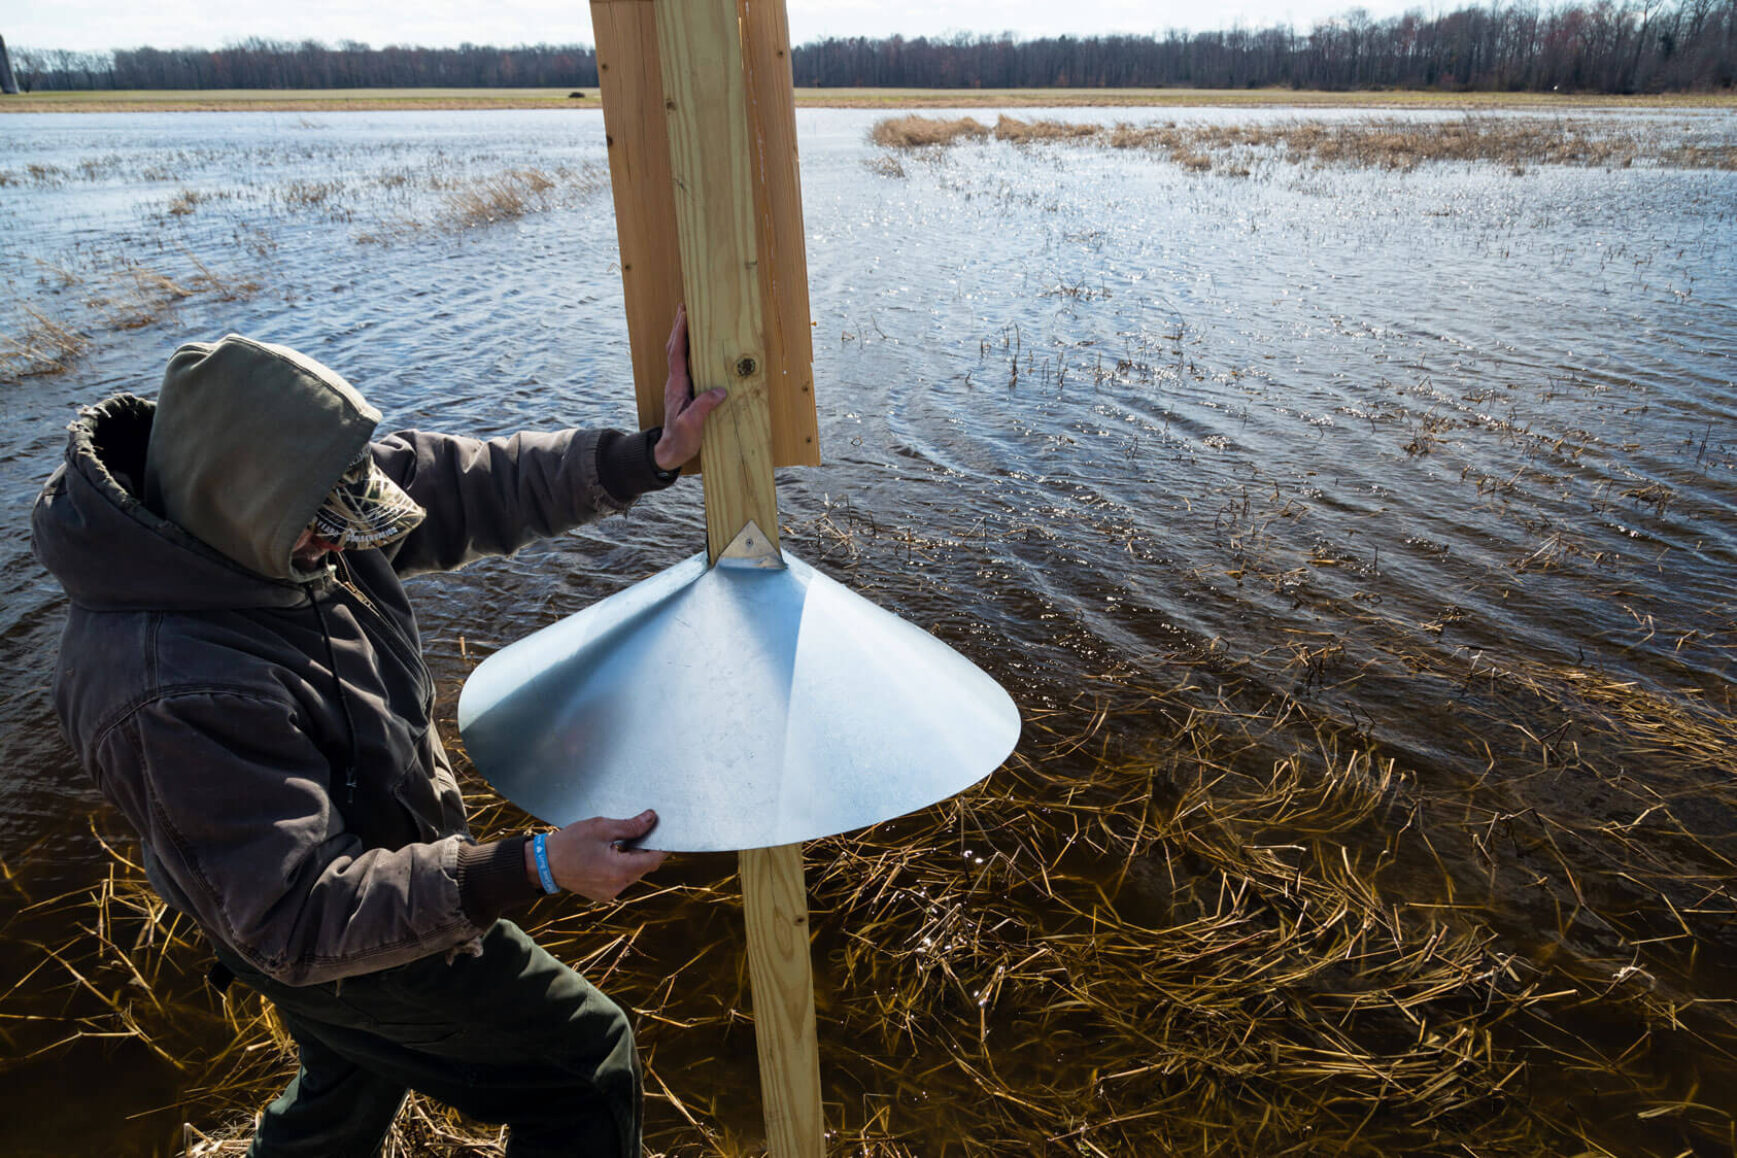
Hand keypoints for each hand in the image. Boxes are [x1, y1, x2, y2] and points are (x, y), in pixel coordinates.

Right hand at [530, 810, 667, 902]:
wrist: (543, 864)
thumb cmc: (570, 843)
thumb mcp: (601, 827)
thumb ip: (630, 825)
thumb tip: (651, 819)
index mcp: (619, 871)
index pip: (654, 859)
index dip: (662, 845)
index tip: (663, 832)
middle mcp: (617, 887)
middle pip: (644, 867)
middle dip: (645, 849)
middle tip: (639, 831)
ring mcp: (610, 893)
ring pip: (633, 874)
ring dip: (632, 858)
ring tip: (619, 842)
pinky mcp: (603, 895)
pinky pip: (621, 880)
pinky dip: (621, 867)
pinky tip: (610, 854)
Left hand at [653, 303, 726, 471]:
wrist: (670, 452)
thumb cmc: (681, 439)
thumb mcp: (692, 425)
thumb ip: (703, 407)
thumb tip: (719, 391)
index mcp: (677, 386)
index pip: (677, 353)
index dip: (680, 333)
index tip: (684, 314)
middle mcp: (676, 382)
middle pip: (674, 348)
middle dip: (679, 326)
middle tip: (684, 307)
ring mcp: (679, 386)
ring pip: (678, 354)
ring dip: (681, 335)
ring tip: (688, 319)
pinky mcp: (684, 391)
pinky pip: (684, 364)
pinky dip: (687, 349)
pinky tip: (695, 346)